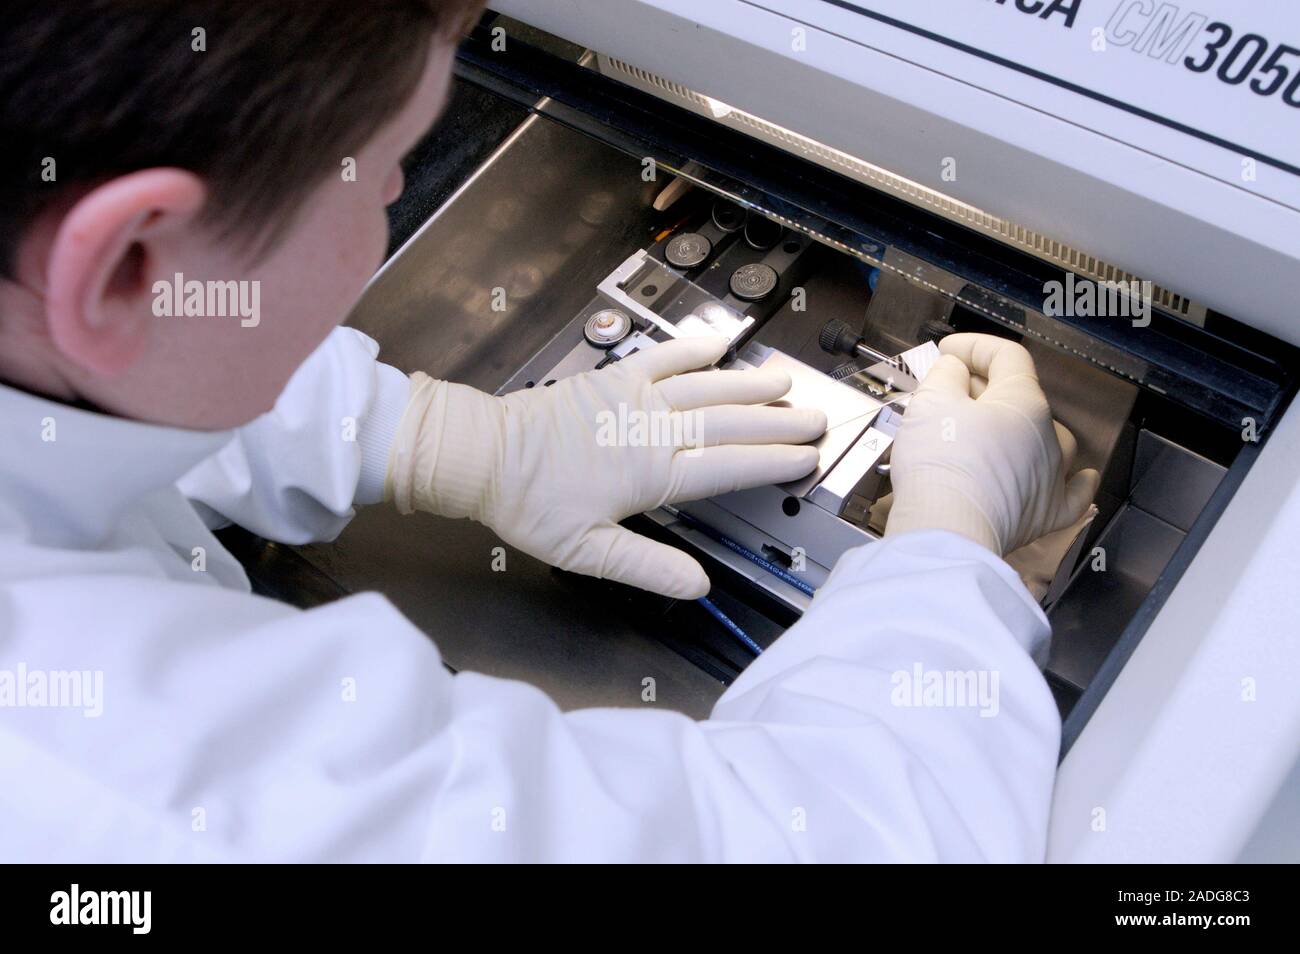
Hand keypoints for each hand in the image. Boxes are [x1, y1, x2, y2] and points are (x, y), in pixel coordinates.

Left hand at [386, 336, 826, 597]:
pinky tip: (721, 344)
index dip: (771, 462)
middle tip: (816, 420)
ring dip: (749, 385)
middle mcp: (652, 431)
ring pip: (706, 388)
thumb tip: (699, 587)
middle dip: (777, 423)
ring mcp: (634, 398)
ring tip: (785, 383)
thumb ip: (649, 567)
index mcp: (652, 475)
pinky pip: (662, 357)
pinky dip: (693, 348)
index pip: (728, 467)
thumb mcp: (589, 553)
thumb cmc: (532, 506)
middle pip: (729, 423)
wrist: (485, 456)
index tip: (805, 459)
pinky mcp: (612, 378)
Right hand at [884, 333, 1098, 555]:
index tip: (948, 353)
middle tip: (950, 392)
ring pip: (1051, 440)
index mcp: (1024, 401)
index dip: (974, 347)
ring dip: (1026, 430)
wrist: (948, 529)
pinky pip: (1073, 493)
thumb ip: (946, 375)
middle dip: (985, 388)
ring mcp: (1052, 476)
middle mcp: (1047, 436)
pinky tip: (1083, 476)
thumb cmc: (940, 464)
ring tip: (999, 430)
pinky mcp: (1046, 513)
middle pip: (1023, 398)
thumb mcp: (930, 402)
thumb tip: (955, 370)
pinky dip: (1077, 482)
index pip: (1006, 357)